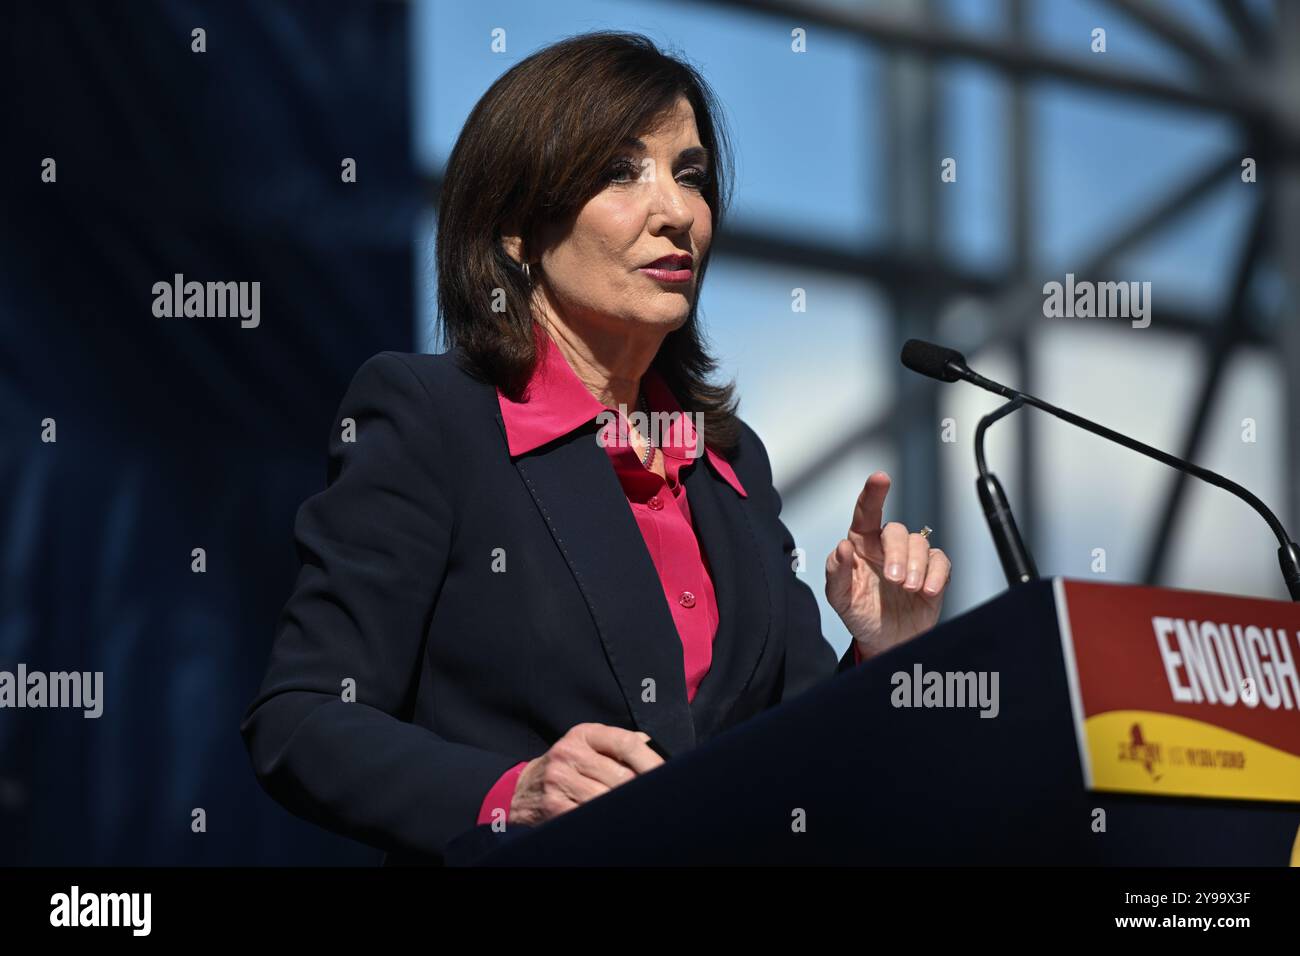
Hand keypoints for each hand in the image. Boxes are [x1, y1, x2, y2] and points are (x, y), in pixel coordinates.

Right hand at [509, 723, 663, 826]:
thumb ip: (618, 743)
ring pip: (607, 798)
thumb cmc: (567, 765)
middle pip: (620, 774)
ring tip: (637, 809)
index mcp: (583, 734)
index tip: (668, 774)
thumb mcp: (587, 744)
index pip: (626, 743)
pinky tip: (614, 818)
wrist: (524, 789)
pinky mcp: (554, 806)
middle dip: (641, 788)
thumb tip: (653, 748)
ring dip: (624, 806)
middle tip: (656, 797)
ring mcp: (559, 780)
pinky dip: (604, 818)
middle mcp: (569, 753)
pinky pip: (589, 814)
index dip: (651, 760)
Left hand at [824, 471, 950, 660]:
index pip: (866, 514)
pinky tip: (927, 591)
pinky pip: (941, 562)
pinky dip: (936, 574)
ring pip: (920, 544)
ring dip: (916, 566)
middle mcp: (887, 548)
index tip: (880, 478)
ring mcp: (911, 560)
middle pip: (897, 531)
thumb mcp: (840, 598)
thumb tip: (842, 546)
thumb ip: (836, 572)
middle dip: (897, 553)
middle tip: (894, 580)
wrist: (885, 643)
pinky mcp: (933, 574)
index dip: (873, 494)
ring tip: (908, 589)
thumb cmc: (860, 614)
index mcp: (862, 546)